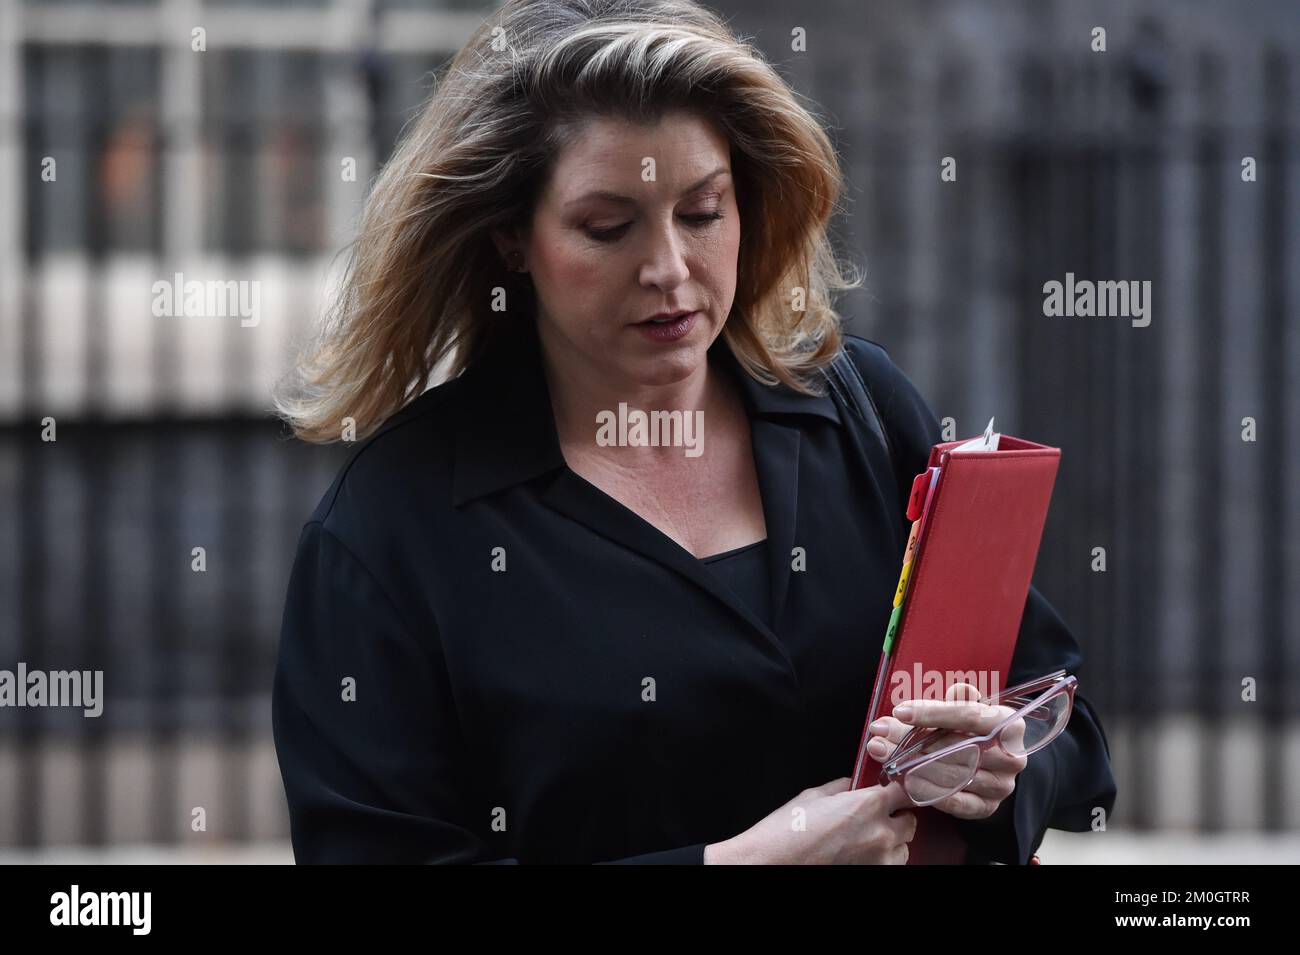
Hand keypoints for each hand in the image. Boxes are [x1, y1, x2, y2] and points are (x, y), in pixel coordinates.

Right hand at [704, 777, 916, 863]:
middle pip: (910, 821)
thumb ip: (843, 787)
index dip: (899, 788)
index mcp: (868, 805)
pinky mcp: (873, 875)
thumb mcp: (814, 795)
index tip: (893, 789)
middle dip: (897, 815)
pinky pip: (889, 865)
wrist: (772, 862)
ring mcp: (878, 861)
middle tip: (879, 813)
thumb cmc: (787, 831)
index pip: (905, 791)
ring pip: (903, 848)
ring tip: (868, 837)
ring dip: (892, 840)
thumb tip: (853, 784)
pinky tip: (861, 853)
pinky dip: (882, 858)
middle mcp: (880, 834)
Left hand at [864, 682, 1027, 820]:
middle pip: (955, 747)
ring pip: (950, 775)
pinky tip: (901, 778)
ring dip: (910, 764)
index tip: (901, 711)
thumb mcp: (969, 708)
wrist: (992, 763)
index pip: (969, 716)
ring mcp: (1000, 785)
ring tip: (882, 750)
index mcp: (1010, 725)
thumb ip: (959, 701)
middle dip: (912, 739)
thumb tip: (958, 690)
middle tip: (881, 731)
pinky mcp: (987, 807)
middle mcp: (1011, 757)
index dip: (933, 713)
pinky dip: (926, 790)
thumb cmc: (974, 729)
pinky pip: (953, 801)